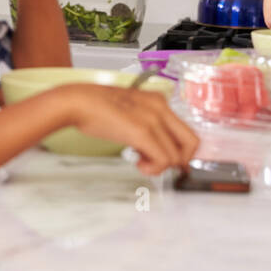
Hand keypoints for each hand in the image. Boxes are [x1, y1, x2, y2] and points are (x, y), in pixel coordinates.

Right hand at [58, 85, 199, 175]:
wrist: (78, 102)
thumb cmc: (96, 108)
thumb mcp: (130, 112)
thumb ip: (145, 125)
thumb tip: (152, 148)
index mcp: (158, 101)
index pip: (185, 130)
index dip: (182, 150)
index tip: (173, 161)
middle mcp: (161, 108)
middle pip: (192, 142)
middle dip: (182, 161)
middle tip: (165, 168)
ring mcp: (153, 120)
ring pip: (176, 156)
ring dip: (161, 167)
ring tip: (141, 163)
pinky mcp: (143, 132)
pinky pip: (163, 160)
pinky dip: (154, 169)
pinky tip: (139, 165)